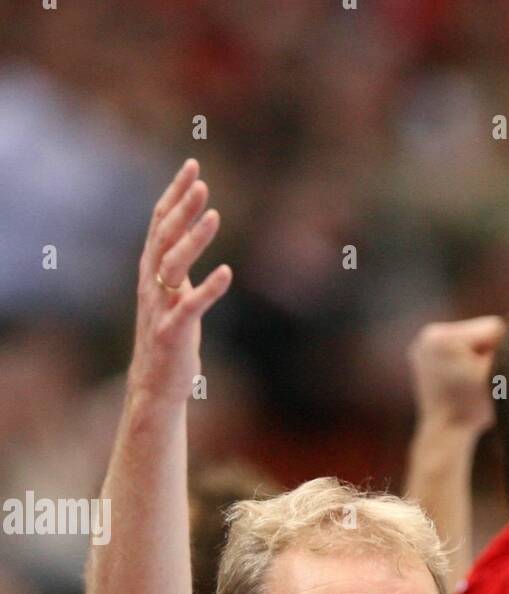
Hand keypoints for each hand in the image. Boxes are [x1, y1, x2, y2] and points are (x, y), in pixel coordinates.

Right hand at [127, 159, 231, 404]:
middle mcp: (151, 284)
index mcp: (152, 270)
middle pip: (164, 236)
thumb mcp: (173, 293)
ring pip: (173, 265)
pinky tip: (227, 272)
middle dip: (182, 207)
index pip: (160, 222)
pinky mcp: (173, 332)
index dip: (175, 193)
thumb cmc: (170, 336)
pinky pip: (191, 306)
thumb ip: (178, 264)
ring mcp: (160, 307)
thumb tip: (191, 232)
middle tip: (202, 182)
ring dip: (193, 239)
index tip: (192, 165)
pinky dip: (208, 288)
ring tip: (214, 216)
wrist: (155, 384)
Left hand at [408, 316, 504, 433]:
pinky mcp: (421, 356)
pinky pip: (454, 349)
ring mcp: (421, 345)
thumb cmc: (473, 408)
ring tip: (471, 381)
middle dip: (486, 352)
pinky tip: (461, 379)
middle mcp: (427, 335)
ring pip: (467, 340)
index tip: (496, 372)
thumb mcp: (498, 375)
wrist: (445, 434)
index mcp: (443, 336)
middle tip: (482, 378)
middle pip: (477, 332)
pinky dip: (462, 360)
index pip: (492, 327)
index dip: (502, 350)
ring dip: (476, 356)